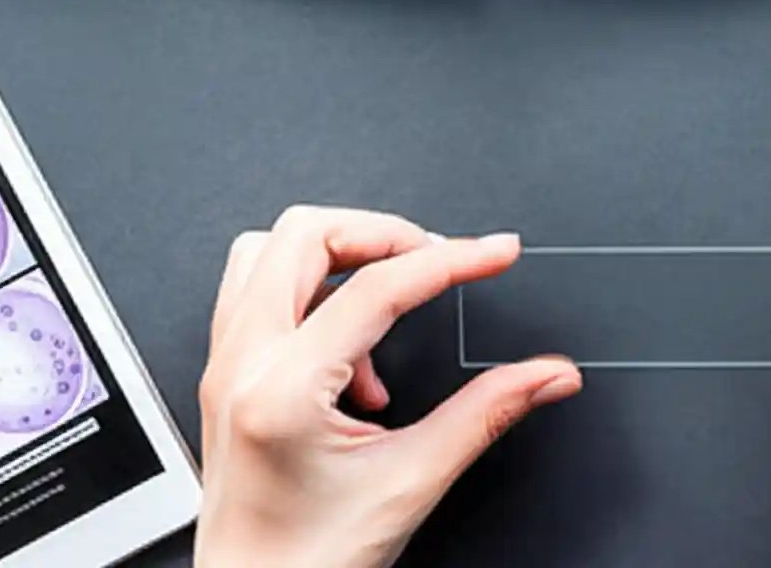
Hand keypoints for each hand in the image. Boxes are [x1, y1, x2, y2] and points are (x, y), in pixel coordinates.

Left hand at [194, 207, 581, 567]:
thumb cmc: (310, 559)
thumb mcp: (412, 480)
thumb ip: (486, 413)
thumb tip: (545, 374)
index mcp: (283, 390)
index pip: (379, 289)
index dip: (453, 260)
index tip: (496, 253)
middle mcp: (241, 364)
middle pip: (305, 235)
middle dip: (385, 234)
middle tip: (440, 256)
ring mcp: (225, 365)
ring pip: (269, 250)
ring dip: (339, 253)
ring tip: (391, 293)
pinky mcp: (225, 374)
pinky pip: (258, 289)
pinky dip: (313, 290)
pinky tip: (355, 347)